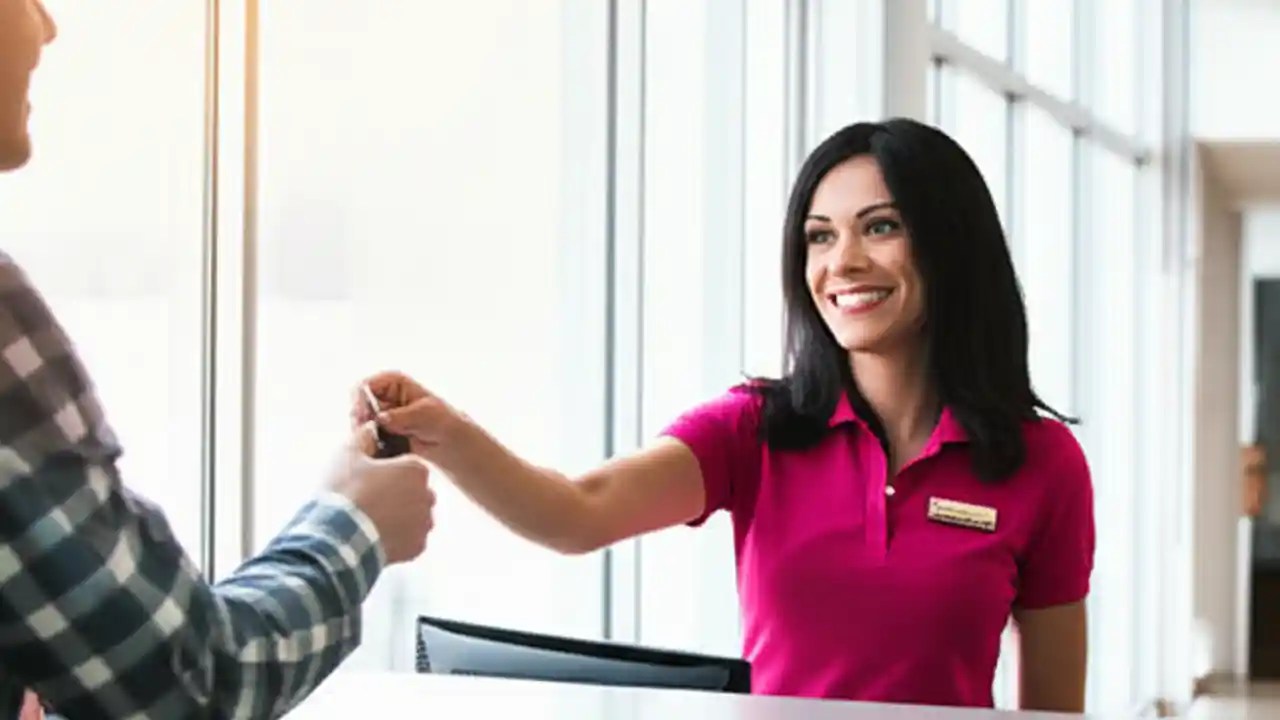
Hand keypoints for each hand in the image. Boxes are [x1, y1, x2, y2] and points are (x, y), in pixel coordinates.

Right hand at [327, 422, 435, 564]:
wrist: (338, 536)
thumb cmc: (345, 491)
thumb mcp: (348, 454)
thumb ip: (363, 436)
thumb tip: (370, 427)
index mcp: (416, 470)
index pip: (405, 466)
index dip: (386, 471)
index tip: (368, 479)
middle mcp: (428, 496)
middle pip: (411, 491)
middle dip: (394, 494)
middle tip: (367, 501)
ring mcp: (424, 524)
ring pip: (412, 516)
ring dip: (397, 517)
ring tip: (370, 520)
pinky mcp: (417, 547)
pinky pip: (409, 538)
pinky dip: (396, 537)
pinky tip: (376, 535)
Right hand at [351, 371, 467, 456]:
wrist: (449, 442)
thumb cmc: (442, 421)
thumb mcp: (424, 415)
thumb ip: (401, 416)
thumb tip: (381, 418)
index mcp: (393, 381)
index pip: (365, 385)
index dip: (360, 400)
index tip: (364, 417)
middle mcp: (382, 395)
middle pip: (356, 404)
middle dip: (359, 420)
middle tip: (367, 434)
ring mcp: (379, 414)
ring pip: (358, 422)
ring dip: (363, 434)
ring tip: (376, 444)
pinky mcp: (379, 432)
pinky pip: (365, 437)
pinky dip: (368, 444)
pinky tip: (378, 451)